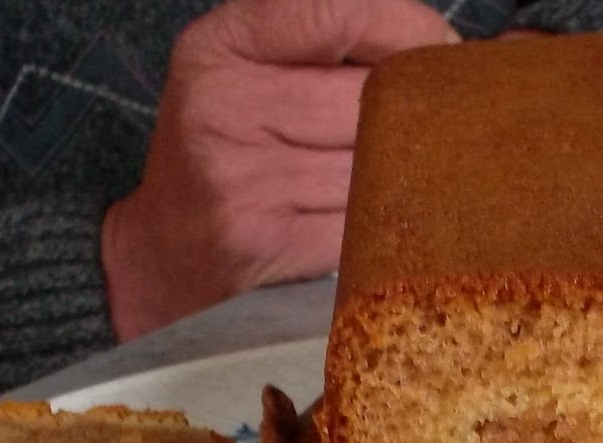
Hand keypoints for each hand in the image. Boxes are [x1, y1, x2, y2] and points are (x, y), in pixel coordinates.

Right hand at [101, 0, 457, 340]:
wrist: (162, 258)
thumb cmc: (227, 157)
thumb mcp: (247, 76)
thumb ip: (324, 45)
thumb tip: (440, 51)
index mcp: (221, 47)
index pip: (341, 11)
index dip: (409, 29)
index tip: (440, 52)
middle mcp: (223, 105)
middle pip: (372, 96)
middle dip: (413, 116)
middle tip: (429, 131)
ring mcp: (243, 178)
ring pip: (376, 164)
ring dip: (402, 178)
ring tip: (392, 183)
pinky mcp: (267, 241)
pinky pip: (364, 223)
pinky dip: (382, 227)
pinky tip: (372, 227)